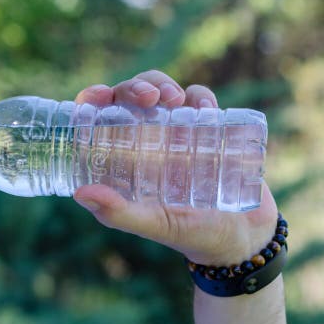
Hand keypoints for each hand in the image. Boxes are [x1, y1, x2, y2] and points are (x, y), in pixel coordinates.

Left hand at [71, 70, 277, 265]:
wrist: (243, 238)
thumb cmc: (191, 235)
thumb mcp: (154, 225)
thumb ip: (118, 214)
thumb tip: (80, 194)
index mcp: (124, 158)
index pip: (99, 118)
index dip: (93, 99)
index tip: (99, 96)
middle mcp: (145, 140)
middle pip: (130, 96)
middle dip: (135, 87)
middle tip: (149, 97)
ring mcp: (177, 131)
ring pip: (162, 90)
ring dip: (164, 84)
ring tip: (176, 100)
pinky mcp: (208, 128)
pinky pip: (199, 99)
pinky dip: (200, 96)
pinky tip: (204, 109)